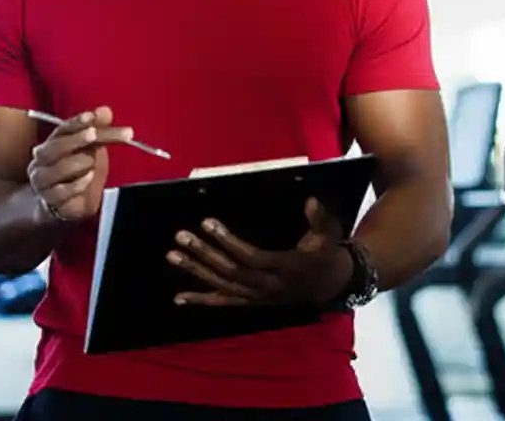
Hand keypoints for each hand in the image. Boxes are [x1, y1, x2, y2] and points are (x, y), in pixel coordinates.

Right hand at [27, 106, 132, 222]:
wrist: (64, 205)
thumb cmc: (79, 172)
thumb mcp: (92, 150)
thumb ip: (99, 131)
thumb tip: (105, 110)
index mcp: (53, 143)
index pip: (63, 129)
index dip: (76, 122)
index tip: (93, 116)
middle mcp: (42, 160)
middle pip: (56, 146)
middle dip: (77, 139)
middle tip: (95, 134)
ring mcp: (42, 180)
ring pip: (57, 168)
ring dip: (78, 163)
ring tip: (92, 163)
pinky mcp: (48, 200)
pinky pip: (61, 191)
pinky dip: (77, 184)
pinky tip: (88, 178)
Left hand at [167, 198, 354, 306]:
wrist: (330, 283)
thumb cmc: (326, 252)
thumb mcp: (329, 233)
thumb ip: (319, 218)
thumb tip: (311, 202)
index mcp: (287, 267)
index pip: (251, 257)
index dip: (228, 242)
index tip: (208, 223)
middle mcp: (269, 286)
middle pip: (231, 271)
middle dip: (204, 253)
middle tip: (182, 236)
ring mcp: (258, 297)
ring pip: (223, 286)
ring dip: (197, 271)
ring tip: (174, 254)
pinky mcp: (252, 302)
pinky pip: (224, 302)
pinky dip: (201, 300)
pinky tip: (179, 297)